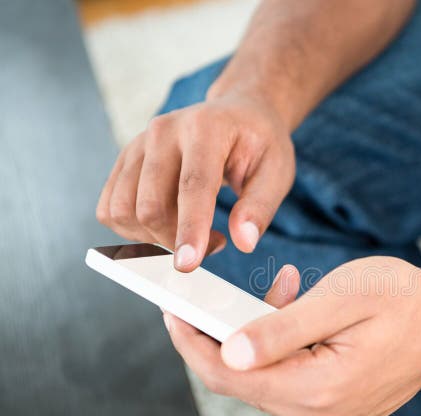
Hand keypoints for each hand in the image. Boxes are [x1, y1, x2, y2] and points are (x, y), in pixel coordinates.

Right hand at [96, 91, 294, 271]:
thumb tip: (244, 241)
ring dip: (154, 237)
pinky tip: (170, 223)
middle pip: (150, 205)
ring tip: (193, 230)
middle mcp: (163, 131)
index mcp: (205, 128)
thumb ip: (260, 206)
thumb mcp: (277, 171)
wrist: (237, 113)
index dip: (188, 229)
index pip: (192, 186)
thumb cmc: (259, 143)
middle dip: (176, 240)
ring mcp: (138, 144)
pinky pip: (111, 208)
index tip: (188, 264)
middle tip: (216, 241)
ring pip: (123, 210)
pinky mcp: (125, 161)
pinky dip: (135, 229)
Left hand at [164, 257, 420, 415]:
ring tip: (283, 293)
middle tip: (219, 295)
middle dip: (224, 337)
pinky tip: (298, 319)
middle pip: (244, 383)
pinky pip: (289, 385)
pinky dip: (280, 353)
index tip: (172, 312)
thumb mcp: (341, 299)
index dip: (192, 344)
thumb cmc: (403, 299)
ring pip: (265, 383)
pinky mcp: (336, 412)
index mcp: (321, 390)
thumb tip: (230, 352)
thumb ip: (283, 329)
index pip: (231, 376)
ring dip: (258, 341)